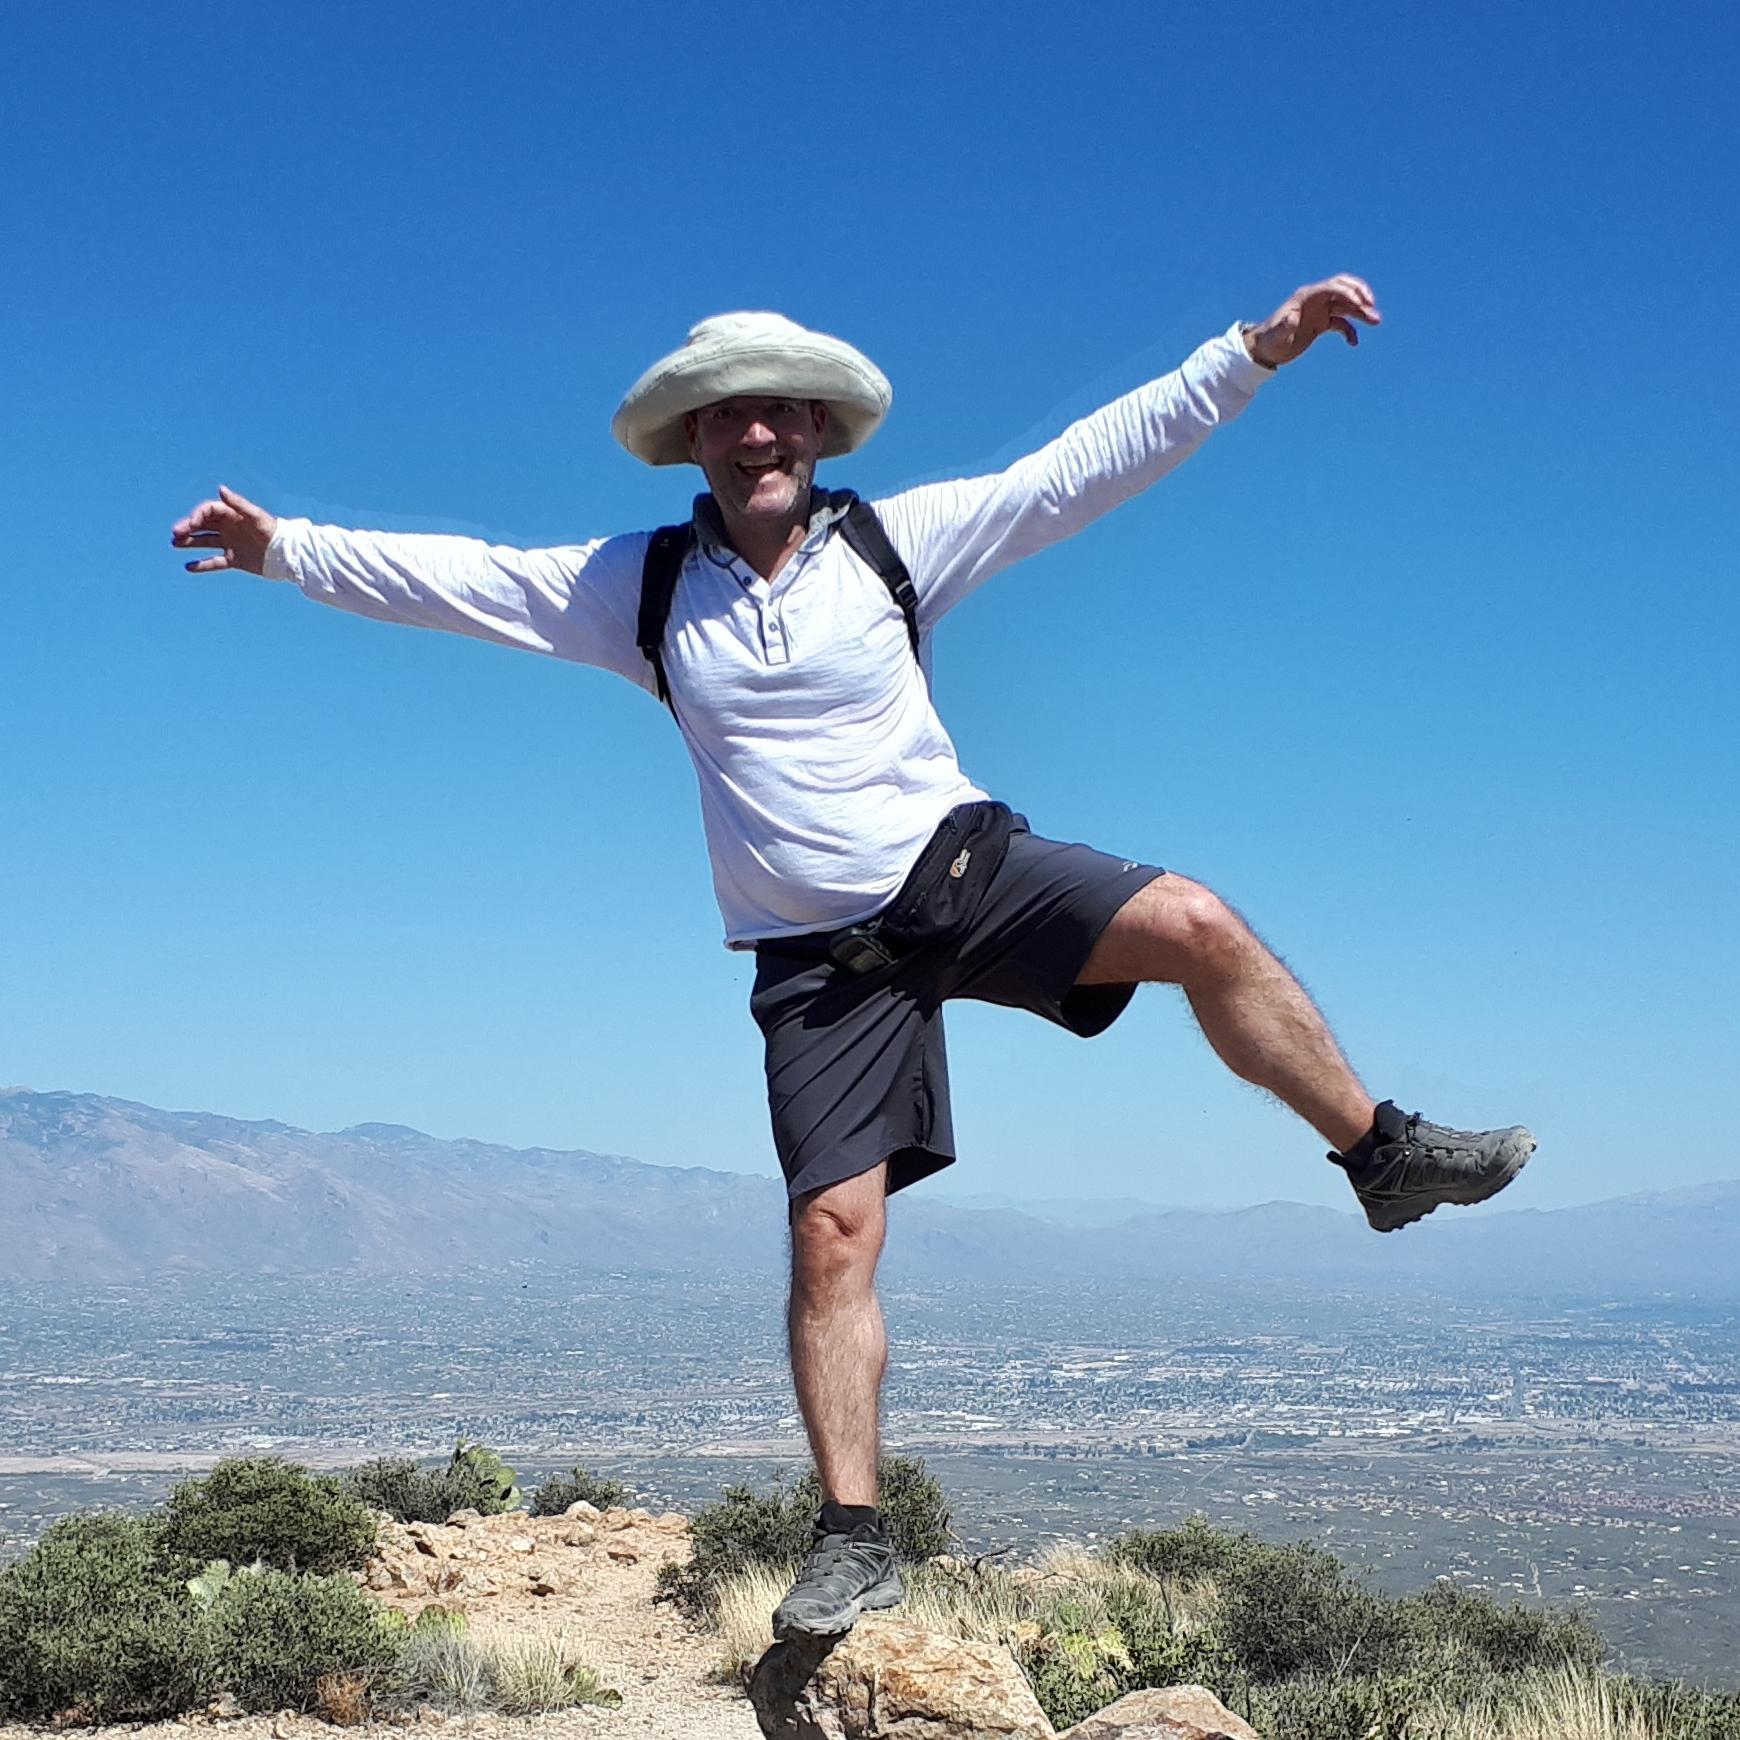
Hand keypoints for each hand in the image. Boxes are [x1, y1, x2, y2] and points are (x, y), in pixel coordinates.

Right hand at [171, 485, 277, 574]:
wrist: (288, 556)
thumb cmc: (275, 533)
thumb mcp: (256, 517)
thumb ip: (238, 504)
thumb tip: (221, 489)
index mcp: (233, 515)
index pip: (208, 511)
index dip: (197, 516)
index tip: (191, 525)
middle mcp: (230, 528)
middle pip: (203, 525)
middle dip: (188, 528)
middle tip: (175, 534)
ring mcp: (232, 544)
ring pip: (205, 541)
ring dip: (190, 542)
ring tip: (174, 543)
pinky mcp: (235, 560)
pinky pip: (215, 562)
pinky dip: (203, 565)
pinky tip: (189, 567)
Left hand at [1243, 275, 1381, 368]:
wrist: (1262, 351)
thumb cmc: (1268, 341)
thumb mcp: (1275, 335)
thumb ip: (1284, 325)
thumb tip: (1291, 318)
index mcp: (1306, 298)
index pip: (1332, 288)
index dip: (1348, 293)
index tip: (1361, 304)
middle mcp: (1315, 301)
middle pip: (1343, 291)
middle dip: (1360, 296)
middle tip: (1372, 307)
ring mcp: (1319, 312)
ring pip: (1346, 307)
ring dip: (1361, 312)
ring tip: (1376, 322)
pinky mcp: (1320, 325)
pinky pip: (1341, 323)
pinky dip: (1349, 331)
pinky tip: (1353, 343)